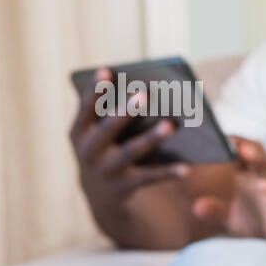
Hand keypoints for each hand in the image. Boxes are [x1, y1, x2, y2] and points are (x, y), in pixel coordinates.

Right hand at [70, 67, 188, 206]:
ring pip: (131, 151)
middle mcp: (88, 151)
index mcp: (79, 131)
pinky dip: (168, 172)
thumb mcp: (98, 131)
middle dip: (125, 111)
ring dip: (151, 138)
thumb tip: (146, 90)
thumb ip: (111, 111)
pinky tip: (187, 168)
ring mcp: (106, 170)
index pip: (86, 107)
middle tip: (144, 94)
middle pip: (108, 128)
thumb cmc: (105, 146)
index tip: (107, 71)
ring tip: (171, 125)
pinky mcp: (125, 186)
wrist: (100, 193)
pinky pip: (150, 177)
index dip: (96, 90)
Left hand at [191, 135, 265, 240]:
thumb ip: (215, 211)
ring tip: (246, 152)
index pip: (237, 151)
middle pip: (256, 150)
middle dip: (244, 143)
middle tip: (228, 139)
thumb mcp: (230, 219)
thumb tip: (198, 206)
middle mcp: (261, 176)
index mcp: (246, 175)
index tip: (209, 136)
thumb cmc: (257, 222)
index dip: (227, 143)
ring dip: (260, 157)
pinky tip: (264, 188)